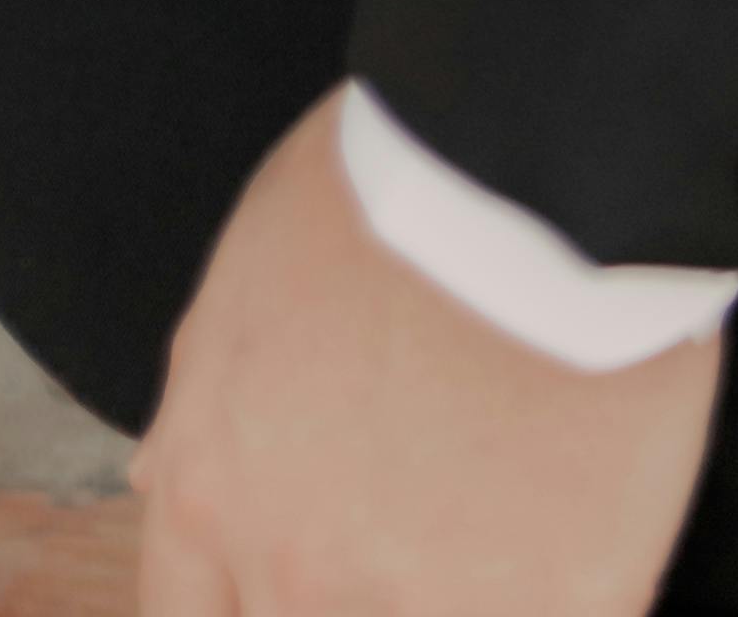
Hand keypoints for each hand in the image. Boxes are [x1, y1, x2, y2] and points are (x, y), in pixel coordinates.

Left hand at [128, 102, 718, 616]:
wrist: (524, 165)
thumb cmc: (381, 193)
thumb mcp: (242, 283)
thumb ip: (199, 412)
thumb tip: (161, 486)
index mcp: (211, 491)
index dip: (243, 611)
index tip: (295, 587)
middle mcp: (300, 569)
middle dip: (348, 597)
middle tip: (406, 533)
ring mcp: (430, 604)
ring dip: (452, 590)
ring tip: (489, 513)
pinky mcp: (562, 605)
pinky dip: (560, 593)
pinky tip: (576, 531)